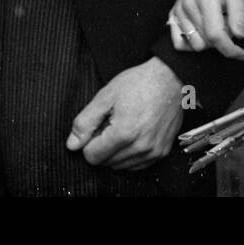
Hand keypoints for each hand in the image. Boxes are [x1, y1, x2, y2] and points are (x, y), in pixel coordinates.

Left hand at [66, 56, 183, 170]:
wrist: (171, 78)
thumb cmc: (140, 82)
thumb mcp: (106, 96)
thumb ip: (85, 122)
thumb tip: (72, 145)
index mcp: (124, 133)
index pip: (92, 156)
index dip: (90, 141)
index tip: (100, 125)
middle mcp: (140, 147)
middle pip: (106, 162)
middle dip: (103, 146)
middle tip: (113, 123)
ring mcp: (153, 152)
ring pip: (120, 166)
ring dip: (117, 151)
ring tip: (126, 126)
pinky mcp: (161, 152)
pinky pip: (137, 165)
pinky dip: (131, 154)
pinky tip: (135, 134)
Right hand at [167, 0, 243, 59]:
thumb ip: (238, 15)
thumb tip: (239, 37)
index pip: (215, 35)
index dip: (230, 49)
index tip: (242, 54)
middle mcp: (188, 6)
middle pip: (206, 42)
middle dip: (222, 41)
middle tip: (228, 25)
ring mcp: (178, 12)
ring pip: (194, 45)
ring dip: (208, 42)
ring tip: (216, 25)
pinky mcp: (173, 15)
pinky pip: (178, 42)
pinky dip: (192, 43)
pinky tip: (202, 32)